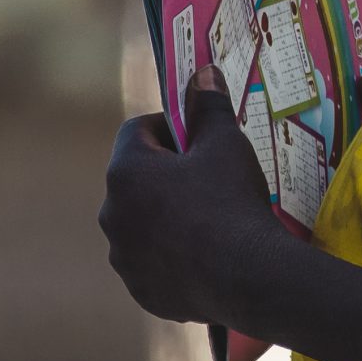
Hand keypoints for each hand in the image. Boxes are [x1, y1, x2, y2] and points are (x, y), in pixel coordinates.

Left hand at [101, 65, 294, 329]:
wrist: (249, 276)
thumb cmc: (232, 200)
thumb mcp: (226, 143)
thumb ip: (208, 106)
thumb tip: (203, 71)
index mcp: (125, 171)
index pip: (137, 130)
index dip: (170, 128)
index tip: (199, 138)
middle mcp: (112, 214)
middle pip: (136, 179)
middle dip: (166, 175)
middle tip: (207, 180)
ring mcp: (124, 257)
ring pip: (141, 224)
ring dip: (165, 217)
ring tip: (209, 221)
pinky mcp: (141, 290)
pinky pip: (152, 263)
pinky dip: (170, 256)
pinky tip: (205, 256)